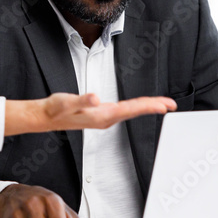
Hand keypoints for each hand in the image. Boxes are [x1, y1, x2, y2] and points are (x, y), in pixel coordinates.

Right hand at [5, 93, 176, 136]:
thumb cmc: (55, 109)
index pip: (130, 109)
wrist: (45, 118)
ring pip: (131, 112)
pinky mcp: (101, 115)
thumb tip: (96, 99)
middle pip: (134, 111)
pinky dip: (136, 107)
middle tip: (172, 105)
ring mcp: (104, 118)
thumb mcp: (66, 103)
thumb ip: (81, 100)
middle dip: (154, 107)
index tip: (165, 105)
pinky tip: (140, 106)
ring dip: (147, 108)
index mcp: (102, 115)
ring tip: (163, 105)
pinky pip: (124, 111)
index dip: (149, 106)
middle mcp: (106, 119)